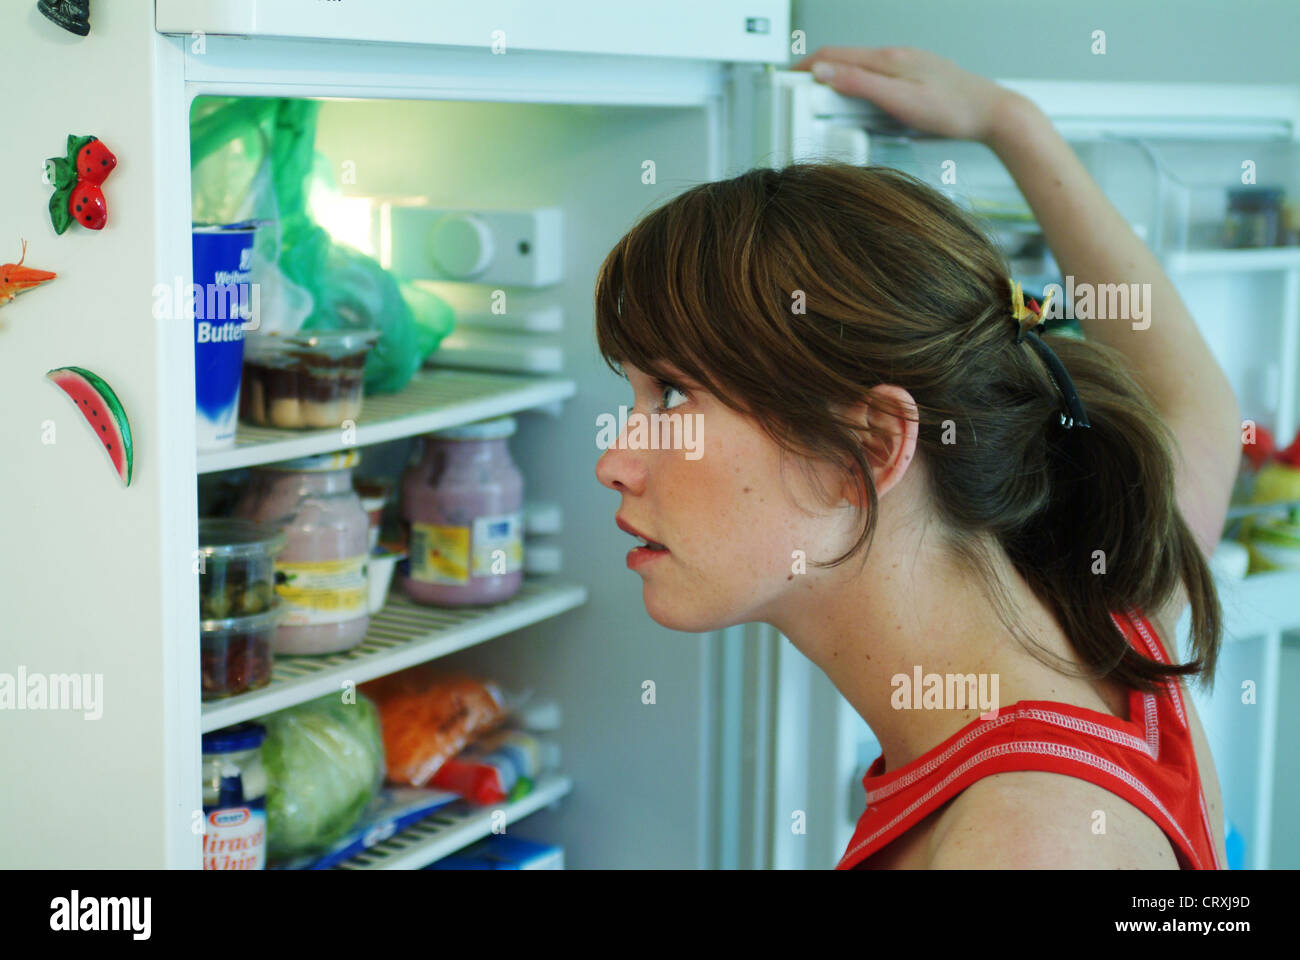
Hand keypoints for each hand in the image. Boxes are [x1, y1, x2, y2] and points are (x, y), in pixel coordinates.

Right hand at [791, 46, 1023, 146]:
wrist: (992, 113)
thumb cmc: (953, 111)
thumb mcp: (899, 101)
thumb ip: (859, 84)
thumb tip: (823, 72)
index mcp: (887, 59)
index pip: (833, 56)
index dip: (805, 67)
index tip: (786, 80)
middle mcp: (896, 57)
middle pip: (844, 59)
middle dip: (816, 73)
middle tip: (797, 93)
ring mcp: (907, 66)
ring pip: (861, 68)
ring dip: (836, 79)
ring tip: (822, 99)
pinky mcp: (916, 78)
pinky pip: (878, 77)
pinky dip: (858, 86)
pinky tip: (860, 102)